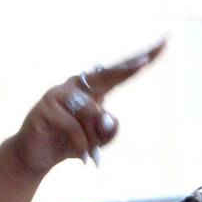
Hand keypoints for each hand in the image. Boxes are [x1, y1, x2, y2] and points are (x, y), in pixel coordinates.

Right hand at [9, 36, 166, 176]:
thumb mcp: (96, 142)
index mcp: (93, 90)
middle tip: (146, 62)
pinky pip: (74, 126)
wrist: (35, 157)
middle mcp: (76, 85)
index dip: (142, 58)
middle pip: (107, 74)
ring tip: (91, 156)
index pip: (121, 72)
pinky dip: (82, 145)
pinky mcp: (46, 107)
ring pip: (92, 112)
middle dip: (128, 69)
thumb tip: (107, 117)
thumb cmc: (68, 145)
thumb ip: (108, 132)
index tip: (166, 42)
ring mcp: (59, 93)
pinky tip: (83, 160)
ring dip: (95, 138)